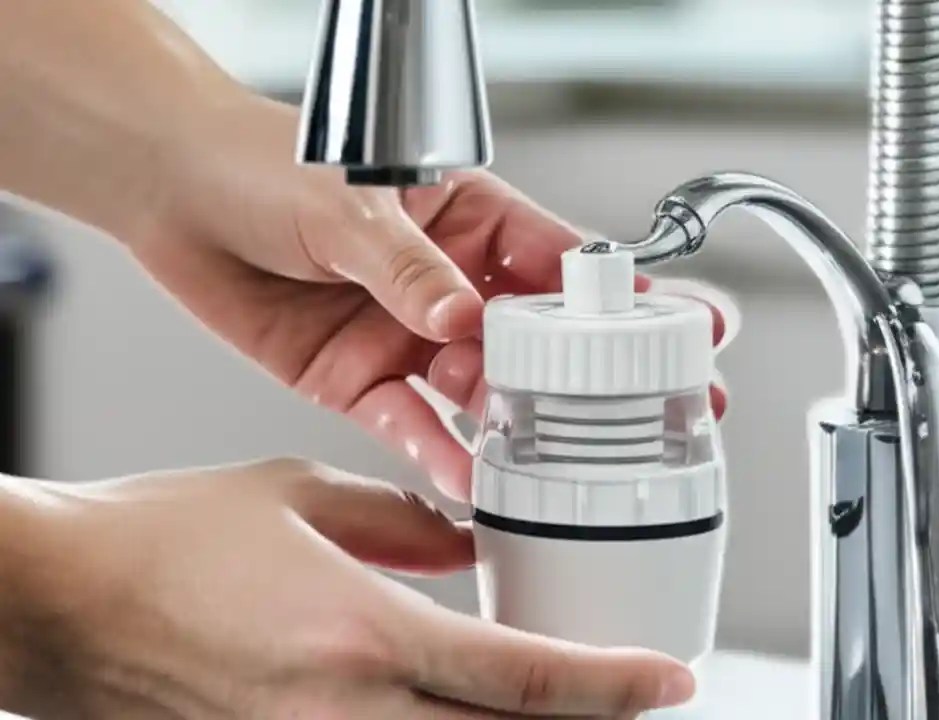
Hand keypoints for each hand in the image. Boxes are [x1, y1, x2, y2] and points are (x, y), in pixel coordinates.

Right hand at [0, 460, 694, 718]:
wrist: (54, 605)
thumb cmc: (159, 542)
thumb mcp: (298, 497)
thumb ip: (400, 522)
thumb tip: (463, 543)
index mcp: (359, 637)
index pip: (521, 679)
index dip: (611, 686)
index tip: (668, 679)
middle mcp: (342, 714)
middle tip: (637, 701)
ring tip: (563, 710)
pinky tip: (462, 714)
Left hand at [129, 94, 728, 501]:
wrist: (173, 193)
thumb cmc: (265, 164)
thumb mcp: (349, 202)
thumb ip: (408, 267)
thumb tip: (462, 319)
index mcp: (467, 217)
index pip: (564, 262)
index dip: (627, 299)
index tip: (684, 329)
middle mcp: (449, 283)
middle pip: (536, 340)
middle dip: (591, 382)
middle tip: (643, 416)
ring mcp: (409, 335)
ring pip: (483, 392)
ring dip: (516, 429)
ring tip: (552, 465)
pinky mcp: (362, 378)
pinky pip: (413, 424)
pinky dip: (439, 453)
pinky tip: (467, 478)